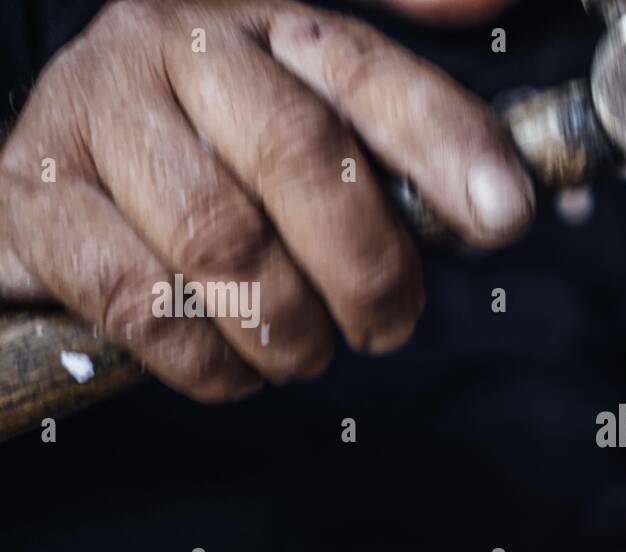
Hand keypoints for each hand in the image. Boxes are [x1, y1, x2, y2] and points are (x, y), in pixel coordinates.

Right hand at [0, 0, 533, 399]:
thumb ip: (395, 125)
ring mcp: (94, 115)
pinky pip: (142, 303)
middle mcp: (172, 44)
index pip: (371, 73)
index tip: (504, 216)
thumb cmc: (210, 154)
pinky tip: (236, 367)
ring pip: (222, 240)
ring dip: (288, 327)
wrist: (60, 168)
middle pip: (301, 157)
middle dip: (368, 268)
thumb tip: (500, 149)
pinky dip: (209, 361)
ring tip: (306, 351)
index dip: (447, 146)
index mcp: (262, 22)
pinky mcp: (35, 202)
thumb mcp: (306, 120)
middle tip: (387, 325)